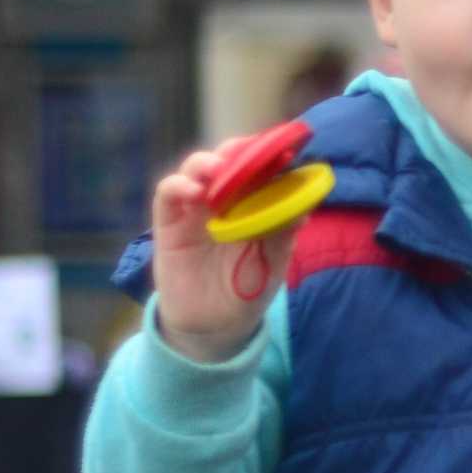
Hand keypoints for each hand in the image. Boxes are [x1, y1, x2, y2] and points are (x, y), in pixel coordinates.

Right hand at [148, 138, 305, 364]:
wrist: (215, 325)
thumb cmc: (248, 288)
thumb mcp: (272, 263)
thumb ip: (283, 236)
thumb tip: (304, 209)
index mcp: (252, 204)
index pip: (258, 169)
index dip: (268, 155)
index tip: (285, 147)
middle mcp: (224, 200)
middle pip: (226, 161)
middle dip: (237, 150)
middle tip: (248, 150)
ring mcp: (194, 208)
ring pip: (195, 170)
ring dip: (207, 163)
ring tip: (218, 169)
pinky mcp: (169, 223)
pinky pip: (168, 195)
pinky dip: (178, 186)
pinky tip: (194, 191)